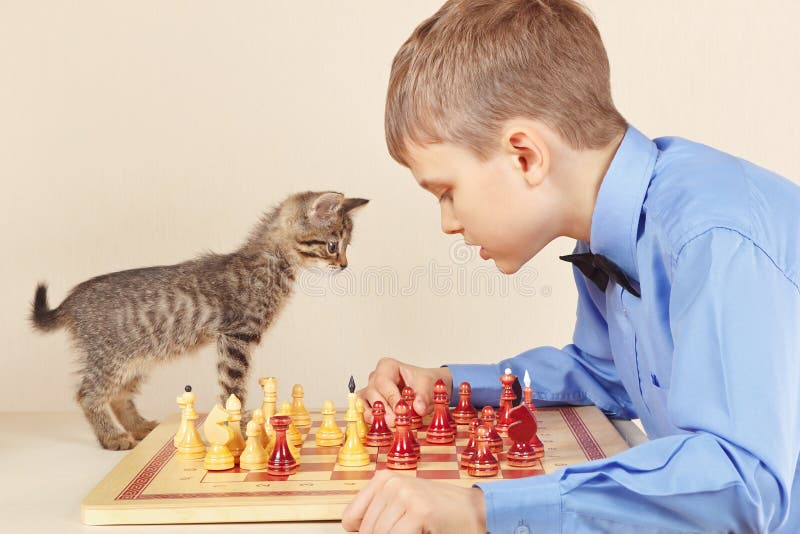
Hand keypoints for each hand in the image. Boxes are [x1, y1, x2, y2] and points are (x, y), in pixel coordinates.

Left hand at [341, 470, 486, 533]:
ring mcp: (405, 494)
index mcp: (383, 479)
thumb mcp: (401, 503)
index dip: (364, 532)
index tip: (382, 531)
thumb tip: (355, 529)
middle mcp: (391, 482)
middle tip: (407, 530)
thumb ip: (378, 512)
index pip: (350, 517)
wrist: (474, 510)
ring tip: (415, 530)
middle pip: (367, 530)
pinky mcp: (419, 510)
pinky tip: (422, 533)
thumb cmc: (438, 511)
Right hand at [358, 357, 451, 425]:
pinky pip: (363, 412)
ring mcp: (370, 391)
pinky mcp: (368, 405)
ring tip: (388, 424)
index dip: (391, 397)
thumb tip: (418, 408)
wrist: (425, 388)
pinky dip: (371, 420)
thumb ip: (424, 396)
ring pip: (365, 402)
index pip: (383, 381)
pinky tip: (380, 426)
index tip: (400, 409)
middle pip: (373, 392)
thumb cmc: (423, 382)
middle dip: (384, 409)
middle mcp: (375, 377)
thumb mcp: (428, 385)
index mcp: (387, 366)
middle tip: (395, 421)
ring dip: (375, 416)